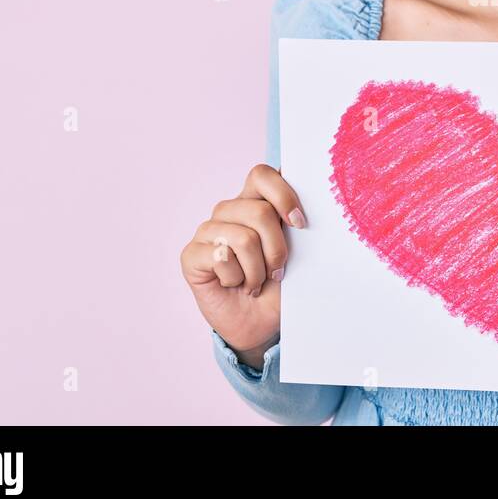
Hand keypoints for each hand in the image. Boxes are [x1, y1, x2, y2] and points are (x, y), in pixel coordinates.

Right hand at [180, 164, 304, 369]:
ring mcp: (208, 231)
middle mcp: (230, 211)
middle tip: (277, 271)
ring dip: (257, 270)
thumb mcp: (297, 254)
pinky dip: (235, 278)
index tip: (300, 224)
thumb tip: (305, 212)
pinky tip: (234, 285)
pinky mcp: (192, 254)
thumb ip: (296, 227)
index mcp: (255, 201)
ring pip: (242, 238)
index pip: (262, 175)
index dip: (283, 195)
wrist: (260, 324)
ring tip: (255, 282)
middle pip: (258, 211)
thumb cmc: (279, 286)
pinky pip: (220, 257)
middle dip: (277, 248)